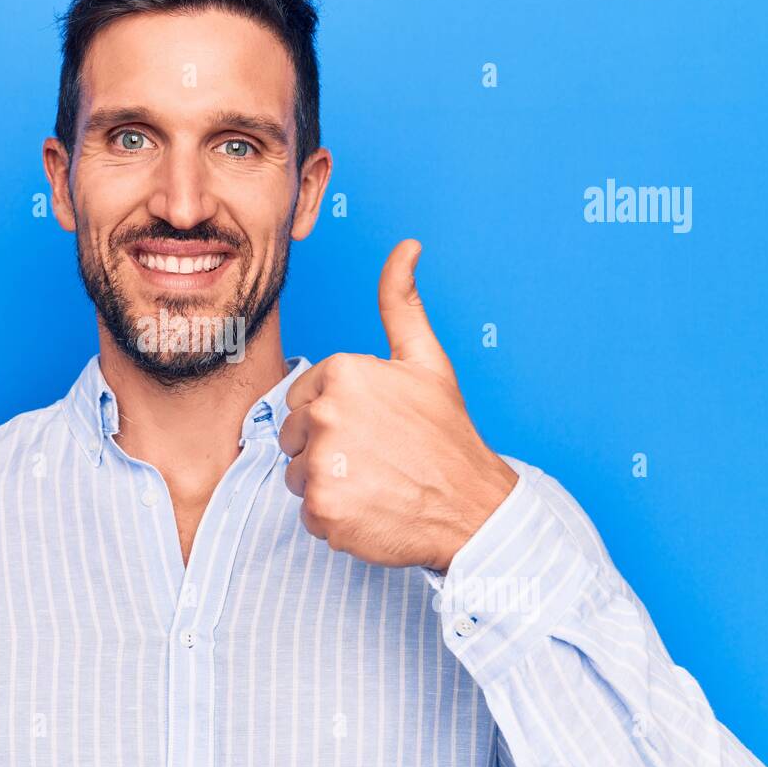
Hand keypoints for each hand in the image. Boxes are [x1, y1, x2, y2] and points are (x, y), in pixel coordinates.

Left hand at [279, 239, 517, 569]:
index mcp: (343, 372)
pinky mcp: (322, 508)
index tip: (373, 428)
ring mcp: (322, 462)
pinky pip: (307, 512)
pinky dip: (334, 518)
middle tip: (375, 458)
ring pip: (296, 475)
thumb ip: (401, 303)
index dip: (335, 416)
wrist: (474, 509)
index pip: (302, 398)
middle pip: (293, 436)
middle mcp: (326, 412)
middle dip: (325, 450)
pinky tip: (371, 510)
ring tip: (374, 484)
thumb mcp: (425, 362)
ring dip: (328, 485)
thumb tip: (406, 248)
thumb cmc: (447, 436)